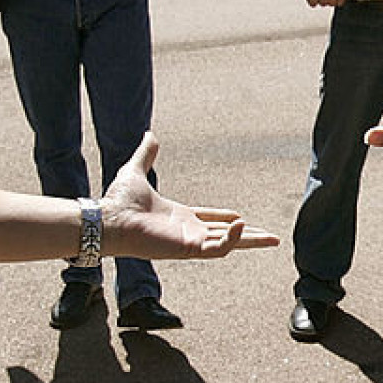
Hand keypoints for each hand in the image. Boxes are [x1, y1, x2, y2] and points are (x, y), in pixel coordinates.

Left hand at [101, 131, 280, 258]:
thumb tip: (149, 134)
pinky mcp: (187, 248)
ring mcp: (188, 241)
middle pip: (226, 236)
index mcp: (178, 217)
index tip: (242, 218)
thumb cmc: (118, 201)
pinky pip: (217, 248)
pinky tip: (243, 225)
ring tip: (273, 239)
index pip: (209, 220)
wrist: (109, 218)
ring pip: (228, 244)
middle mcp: (186, 231)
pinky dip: (232, 240)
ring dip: (250, 241)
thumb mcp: (136, 171)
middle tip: (272, 239)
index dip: (226, 219)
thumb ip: (146, 155)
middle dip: (250, 237)